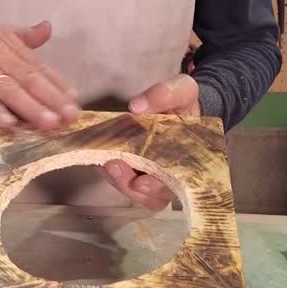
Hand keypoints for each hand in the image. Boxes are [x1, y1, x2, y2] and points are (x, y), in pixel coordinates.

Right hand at [0, 3, 79, 129]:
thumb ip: (21, 35)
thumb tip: (47, 29)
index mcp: (6, 43)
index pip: (37, 66)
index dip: (57, 83)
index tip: (74, 100)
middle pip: (28, 78)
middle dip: (51, 99)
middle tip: (70, 116)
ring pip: (8, 88)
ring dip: (30, 107)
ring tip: (48, 123)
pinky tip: (7, 123)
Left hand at [100, 75, 199, 209]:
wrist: (176, 104)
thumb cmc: (183, 103)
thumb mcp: (181, 91)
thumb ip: (166, 95)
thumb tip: (137, 106)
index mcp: (188, 162)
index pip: (176, 185)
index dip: (157, 188)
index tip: (141, 183)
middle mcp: (170, 176)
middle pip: (150, 196)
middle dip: (129, 185)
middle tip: (113, 166)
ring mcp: (151, 176)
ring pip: (134, 193)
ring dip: (117, 181)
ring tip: (104, 163)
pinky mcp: (133, 170)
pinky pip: (120, 179)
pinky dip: (109, 172)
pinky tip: (98, 158)